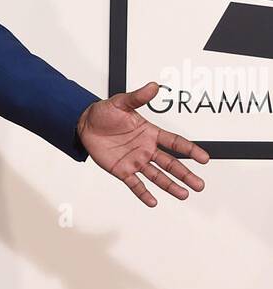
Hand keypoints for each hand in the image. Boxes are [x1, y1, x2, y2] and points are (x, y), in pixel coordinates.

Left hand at [76, 81, 208, 206]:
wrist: (85, 124)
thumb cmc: (105, 112)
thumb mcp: (122, 102)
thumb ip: (138, 97)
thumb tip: (153, 86)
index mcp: (150, 133)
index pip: (175, 142)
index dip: (190, 150)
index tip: (204, 158)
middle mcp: (146, 149)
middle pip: (171, 164)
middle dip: (185, 174)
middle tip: (200, 185)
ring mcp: (135, 161)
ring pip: (157, 176)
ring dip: (170, 186)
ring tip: (184, 195)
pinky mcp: (122, 170)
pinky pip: (135, 184)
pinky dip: (143, 193)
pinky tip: (153, 202)